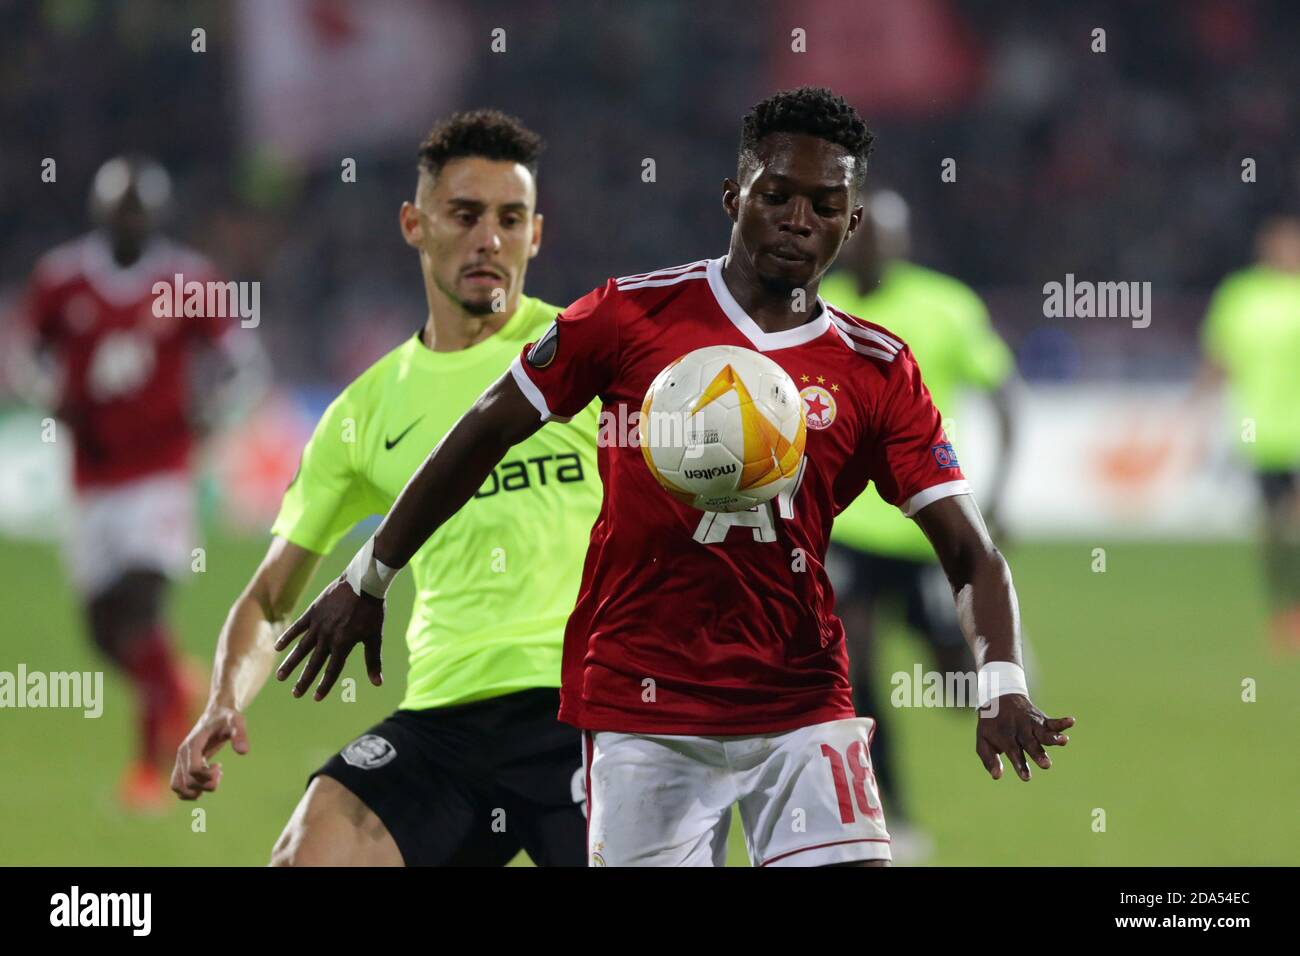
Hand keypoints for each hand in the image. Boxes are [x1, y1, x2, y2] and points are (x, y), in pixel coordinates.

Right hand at [171, 704, 248, 799]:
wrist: (217, 714)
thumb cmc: (227, 717)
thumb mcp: (237, 721)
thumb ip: (240, 734)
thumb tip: (243, 752)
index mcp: (193, 744)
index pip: (194, 770)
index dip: (209, 775)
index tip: (220, 766)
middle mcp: (183, 754)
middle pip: (188, 782)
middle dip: (207, 784)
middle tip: (220, 772)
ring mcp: (181, 760)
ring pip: (178, 788)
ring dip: (196, 791)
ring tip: (212, 780)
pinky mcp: (182, 765)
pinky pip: (177, 786)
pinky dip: (189, 792)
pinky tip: (206, 783)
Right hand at [275, 574, 384, 699]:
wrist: (363, 583)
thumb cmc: (372, 610)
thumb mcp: (374, 636)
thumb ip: (373, 660)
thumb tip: (378, 683)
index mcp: (343, 644)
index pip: (332, 670)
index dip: (324, 685)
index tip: (315, 698)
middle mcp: (328, 637)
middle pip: (313, 663)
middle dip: (304, 680)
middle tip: (295, 694)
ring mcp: (318, 625)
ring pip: (301, 648)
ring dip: (291, 663)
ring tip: (280, 677)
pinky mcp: (313, 612)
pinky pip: (297, 627)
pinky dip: (287, 637)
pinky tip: (277, 647)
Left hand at [975, 694, 1073, 780]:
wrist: (998, 697)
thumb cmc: (991, 726)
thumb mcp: (983, 742)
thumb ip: (989, 760)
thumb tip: (997, 776)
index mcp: (1005, 737)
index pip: (1013, 752)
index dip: (1020, 764)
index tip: (1026, 777)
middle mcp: (1020, 730)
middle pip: (1030, 743)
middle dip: (1038, 754)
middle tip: (1046, 765)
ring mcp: (1031, 724)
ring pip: (1043, 732)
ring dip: (1053, 737)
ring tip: (1064, 741)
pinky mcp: (1041, 719)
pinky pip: (1052, 721)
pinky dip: (1062, 722)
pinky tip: (1071, 721)